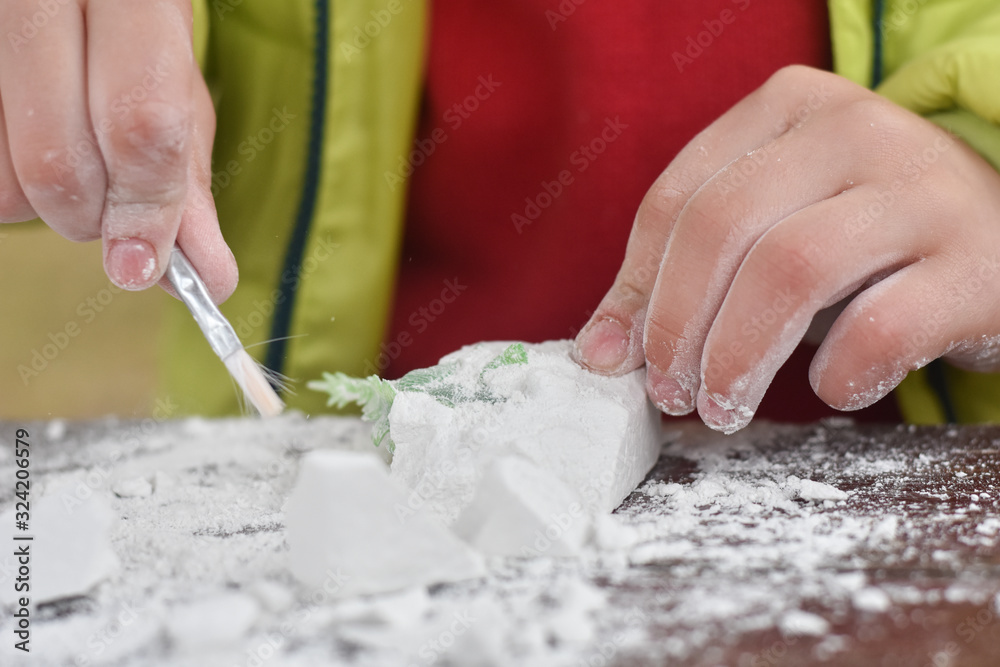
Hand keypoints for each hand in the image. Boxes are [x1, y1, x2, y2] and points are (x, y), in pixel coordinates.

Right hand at [0, 0, 235, 301]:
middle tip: (110, 209)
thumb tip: (210, 276)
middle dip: (93, 219)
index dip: (146, 207)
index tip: (145, 263)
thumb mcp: (175, 83)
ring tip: (73, 154)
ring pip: (5, 182)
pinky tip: (27, 142)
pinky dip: (9, 184)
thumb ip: (186, 174)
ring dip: (46, 205)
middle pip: (59, 164)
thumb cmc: (132, 32)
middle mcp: (40, 0)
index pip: (142, 126)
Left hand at [573, 65, 999, 432]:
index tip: (618, 357)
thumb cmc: (864, 244)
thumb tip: (603, 351)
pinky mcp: (976, 262)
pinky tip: (829, 389)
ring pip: (790, 270)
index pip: (677, 199)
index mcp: (790, 107)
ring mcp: (923, 189)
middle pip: (722, 228)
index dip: (635, 289)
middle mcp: (857, 128)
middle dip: (678, 325)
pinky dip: (837, 375)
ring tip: (722, 405)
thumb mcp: (771, 231)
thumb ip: (687, 273)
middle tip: (671, 392)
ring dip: (737, 356)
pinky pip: (880, 327)